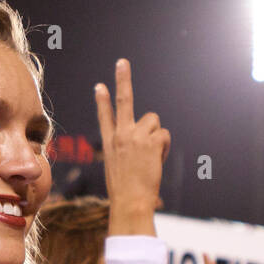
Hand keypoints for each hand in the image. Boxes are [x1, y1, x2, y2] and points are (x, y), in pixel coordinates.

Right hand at [94, 59, 170, 234]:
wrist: (129, 201)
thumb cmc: (126, 191)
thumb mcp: (119, 168)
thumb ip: (129, 149)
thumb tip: (150, 136)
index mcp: (110, 143)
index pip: (105, 116)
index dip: (102, 101)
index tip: (99, 86)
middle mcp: (120, 135)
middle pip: (124, 101)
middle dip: (123, 79)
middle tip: (122, 62)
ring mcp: (134, 135)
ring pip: (154, 122)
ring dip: (156, 137)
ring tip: (149, 157)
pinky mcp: (149, 140)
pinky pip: (163, 135)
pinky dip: (163, 147)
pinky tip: (155, 160)